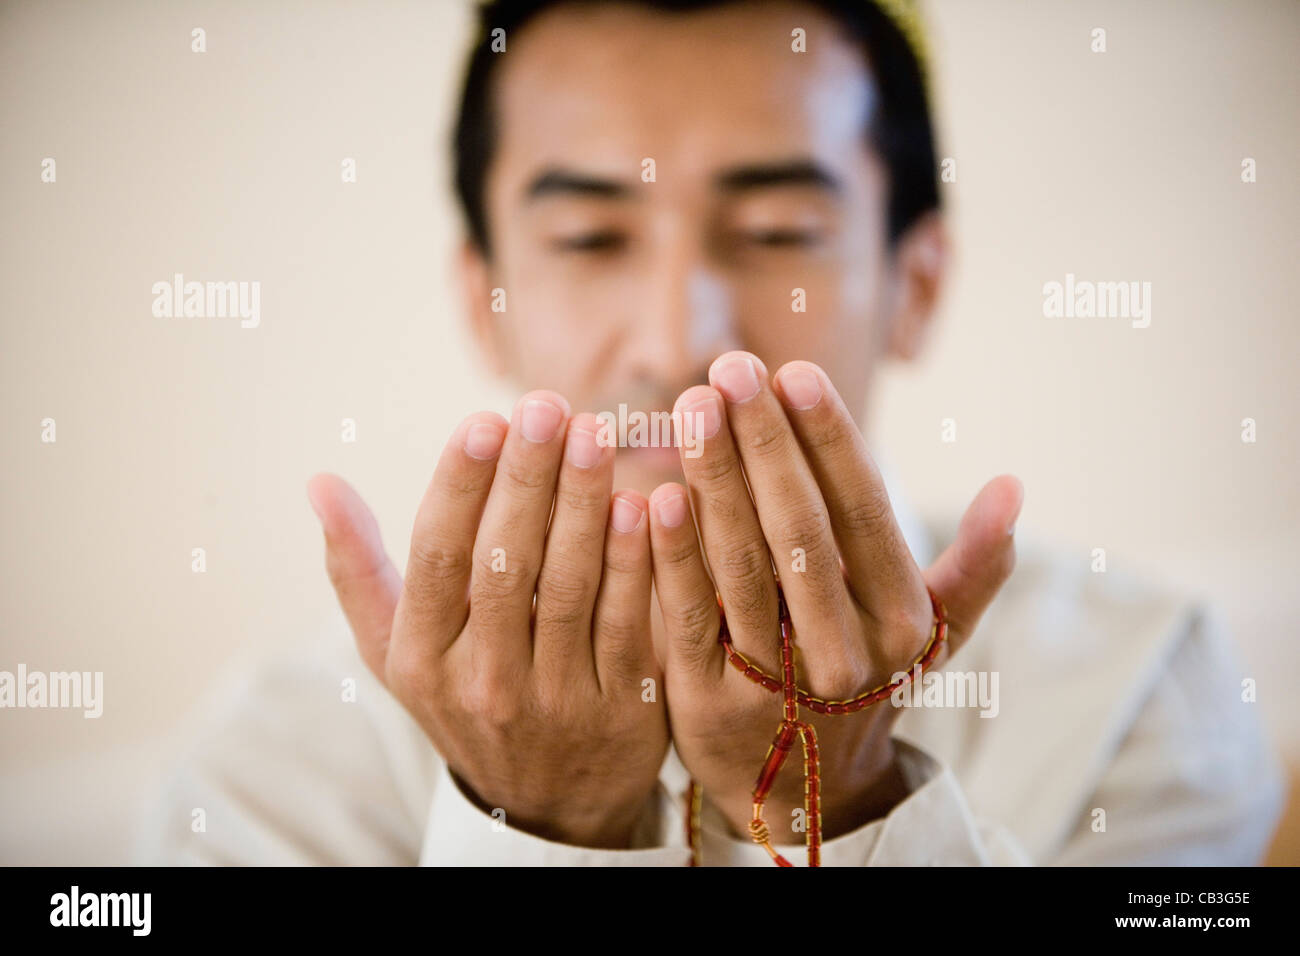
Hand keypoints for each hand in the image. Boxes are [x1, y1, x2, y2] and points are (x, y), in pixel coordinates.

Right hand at [307, 393, 668, 848]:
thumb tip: (320, 483)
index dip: (460, 486)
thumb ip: (358, 569)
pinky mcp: (620, 710)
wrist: (546, 805)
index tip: (484, 419)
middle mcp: (482, 681)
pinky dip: (632, 561)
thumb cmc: (466, 697)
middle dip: (525, 480)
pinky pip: (625, 624)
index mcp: (421, 657)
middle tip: (547, 407)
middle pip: (503, 565)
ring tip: (595, 435)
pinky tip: (642, 504)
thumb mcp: (397, 651)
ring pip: (567, 588)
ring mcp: (553, 700)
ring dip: (582, 505)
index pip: (437, 558)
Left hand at [648, 353, 1022, 843]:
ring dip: (715, 477)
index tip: (794, 371)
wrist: (806, 791)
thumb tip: (1013, 486)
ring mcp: (775, 680)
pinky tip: (656, 491)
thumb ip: (973, 564)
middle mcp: (844, 652)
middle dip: (765, 442)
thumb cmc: (866, 680)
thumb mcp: (930, 634)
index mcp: (901, 622)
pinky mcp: (707, 700)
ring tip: (694, 404)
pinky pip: (689, 612)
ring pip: (741, 562)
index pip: (863, 513)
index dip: (827, 440)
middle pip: (799, 529)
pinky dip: (673, 551)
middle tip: (732, 368)